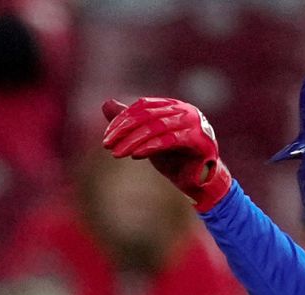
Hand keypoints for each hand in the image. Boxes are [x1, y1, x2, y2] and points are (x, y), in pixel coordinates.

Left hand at [101, 98, 232, 210]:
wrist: (199, 181)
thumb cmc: (174, 159)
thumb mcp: (147, 140)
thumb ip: (130, 123)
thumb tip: (105, 104)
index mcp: (172, 105)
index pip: (142, 106)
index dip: (122, 119)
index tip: (107, 137)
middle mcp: (184, 109)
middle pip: (147, 115)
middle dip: (124, 129)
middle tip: (106, 144)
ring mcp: (193, 123)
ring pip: (157, 127)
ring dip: (133, 140)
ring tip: (117, 153)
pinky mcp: (198, 139)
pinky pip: (170, 140)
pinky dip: (150, 146)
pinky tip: (136, 154)